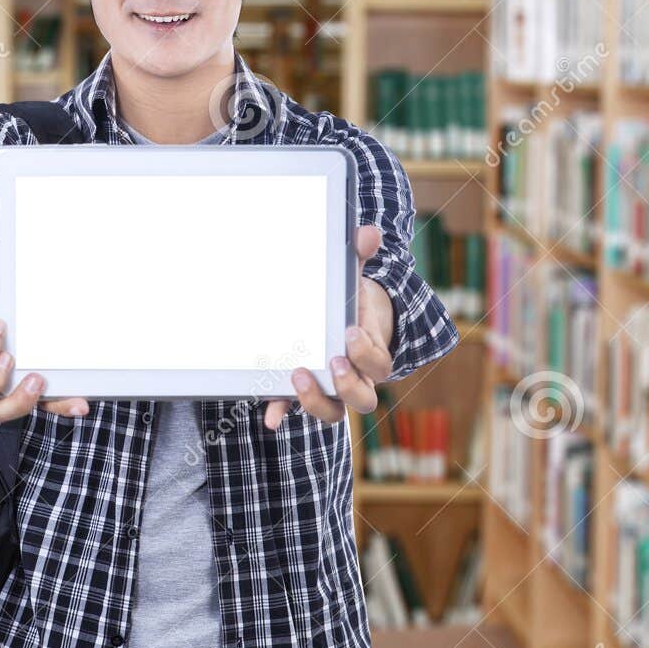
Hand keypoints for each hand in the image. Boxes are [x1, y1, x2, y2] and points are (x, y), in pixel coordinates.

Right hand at [0, 204, 90, 422]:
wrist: (13, 318)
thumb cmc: (4, 298)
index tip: (0, 323)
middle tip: (11, 356)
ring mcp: (9, 388)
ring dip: (17, 401)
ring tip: (38, 381)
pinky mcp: (36, 395)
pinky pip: (43, 409)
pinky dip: (60, 406)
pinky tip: (81, 400)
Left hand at [263, 224, 393, 428]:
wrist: (342, 321)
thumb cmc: (351, 302)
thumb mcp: (355, 279)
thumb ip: (360, 256)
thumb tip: (368, 232)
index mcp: (373, 354)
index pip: (379, 364)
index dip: (366, 355)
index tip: (350, 332)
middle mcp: (356, 379)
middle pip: (363, 399)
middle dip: (349, 384)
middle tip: (332, 361)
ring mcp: (330, 390)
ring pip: (333, 412)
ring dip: (316, 400)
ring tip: (298, 376)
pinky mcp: (304, 391)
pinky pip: (294, 409)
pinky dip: (282, 411)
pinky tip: (269, 415)